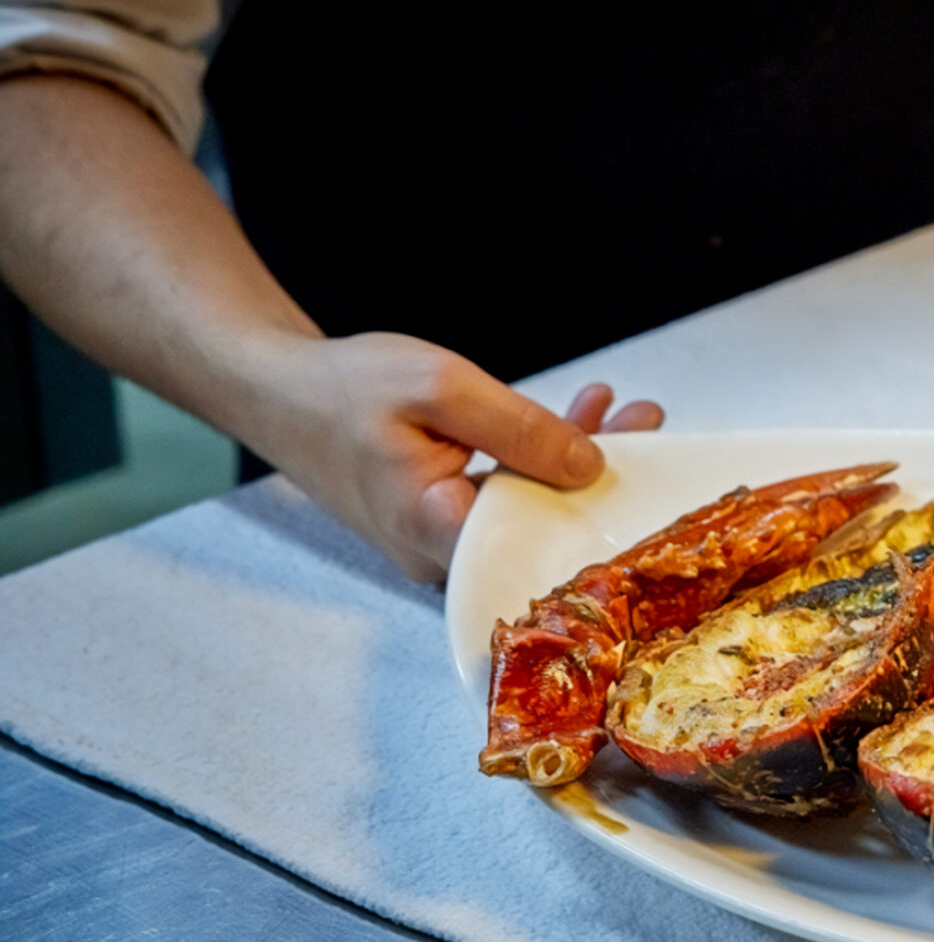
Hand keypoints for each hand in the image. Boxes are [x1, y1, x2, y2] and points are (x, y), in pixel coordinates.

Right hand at [259, 332, 663, 582]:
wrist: (275, 388)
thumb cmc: (342, 389)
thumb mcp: (441, 389)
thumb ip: (519, 429)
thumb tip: (590, 466)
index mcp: (437, 532)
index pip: (542, 546)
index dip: (601, 513)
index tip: (649, 474)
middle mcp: (442, 553)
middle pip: (545, 526)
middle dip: (603, 475)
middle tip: (650, 426)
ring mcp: (442, 539)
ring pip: (532, 505)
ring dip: (578, 456)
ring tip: (625, 411)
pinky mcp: (443, 518)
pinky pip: (508, 493)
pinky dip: (540, 454)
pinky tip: (578, 413)